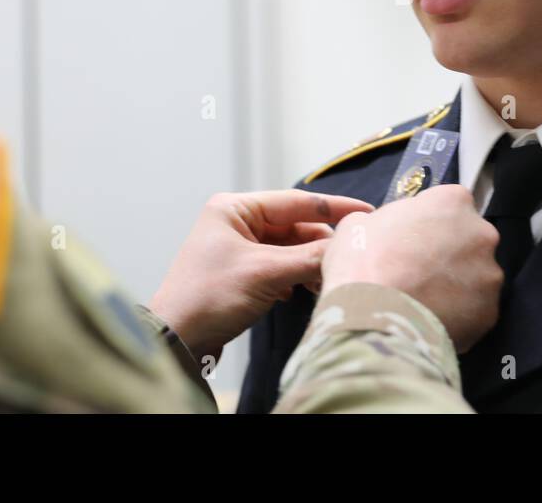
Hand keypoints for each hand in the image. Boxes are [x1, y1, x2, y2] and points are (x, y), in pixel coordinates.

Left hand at [149, 190, 371, 364]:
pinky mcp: (240, 273)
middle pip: (294, 226)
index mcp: (235, 208)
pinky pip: (278, 267)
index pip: (296, 201)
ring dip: (307, 265)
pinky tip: (299, 292)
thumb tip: (347, 249)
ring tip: (324, 281)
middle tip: (347, 259)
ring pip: (288, 249)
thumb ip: (309, 258)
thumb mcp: (266, 273)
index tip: (365, 212)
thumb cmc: (210, 296)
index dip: (333, 208)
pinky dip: (293, 277)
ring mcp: (237, 248)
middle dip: (319, 245)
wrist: (176, 339)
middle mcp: (236, 222)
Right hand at [322, 185, 502, 351]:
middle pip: (469, 240)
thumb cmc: (363, 262)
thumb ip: (384, 220)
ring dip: (456, 286)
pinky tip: (432, 320)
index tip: (414, 239)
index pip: (450, 205)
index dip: (430, 224)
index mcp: (453, 201)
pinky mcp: (490, 311)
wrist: (373, 317)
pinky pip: (475, 311)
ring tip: (424, 301)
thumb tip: (385, 231)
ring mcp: (490, 274)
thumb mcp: (358, 224)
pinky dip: (459, 316)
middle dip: (449, 254)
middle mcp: (482, 233)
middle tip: (419, 272)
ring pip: (475, 277)